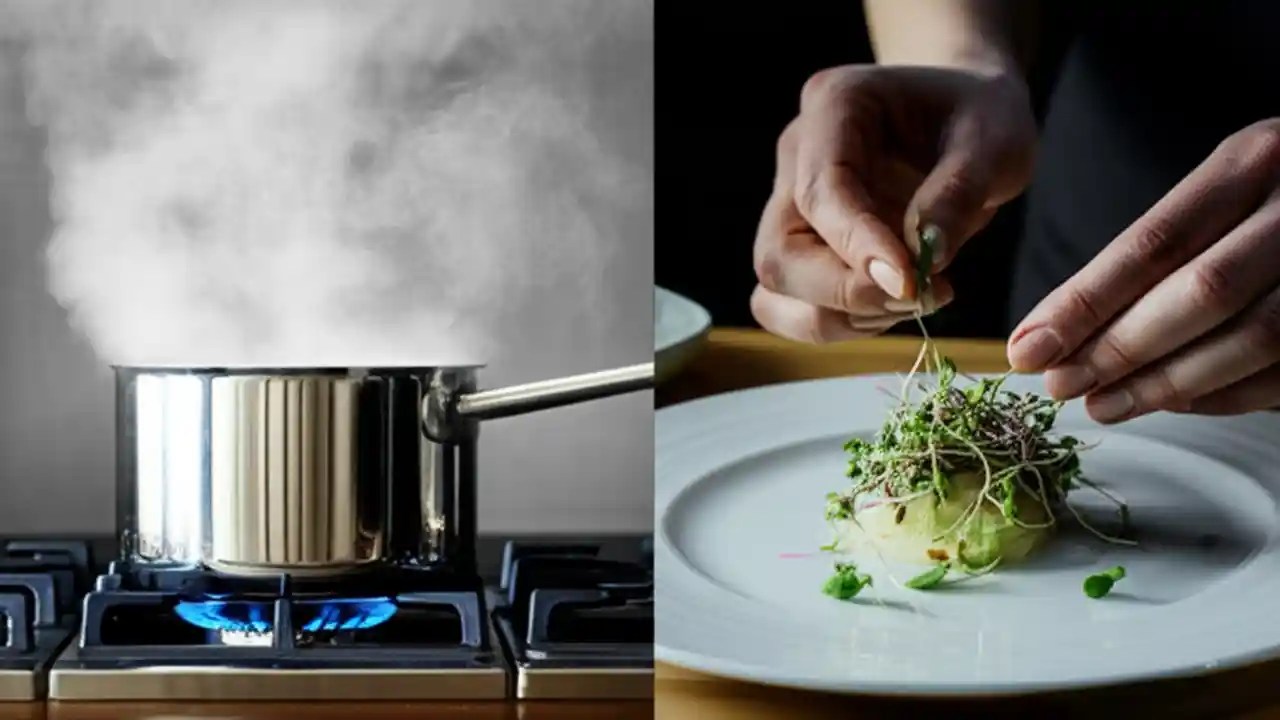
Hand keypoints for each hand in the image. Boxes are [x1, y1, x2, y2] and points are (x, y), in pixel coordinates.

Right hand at [751, 64, 1036, 342]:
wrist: (967, 118)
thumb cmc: (981, 118)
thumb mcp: (996, 141)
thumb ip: (960, 192)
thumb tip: (925, 259)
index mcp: (834, 106)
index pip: (821, 191)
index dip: (858, 246)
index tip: (912, 285)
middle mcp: (796, 158)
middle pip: (779, 254)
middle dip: (846, 293)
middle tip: (921, 295)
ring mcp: (789, 207)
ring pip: (775, 291)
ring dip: (842, 316)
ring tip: (913, 299)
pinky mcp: (801, 248)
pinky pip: (791, 307)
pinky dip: (840, 323)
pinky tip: (893, 305)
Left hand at [1008, 119, 1279, 421]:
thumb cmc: (1275, 196)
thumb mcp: (1224, 188)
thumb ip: (1154, 251)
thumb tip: (1055, 331)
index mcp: (1254, 161)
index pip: (1155, 243)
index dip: (1085, 303)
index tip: (1029, 347)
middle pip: (1202, 292)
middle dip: (1120, 349)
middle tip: (1060, 386)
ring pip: (1253, 338)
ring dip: (1168, 384)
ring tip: (1104, 404)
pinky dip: (1227, 395)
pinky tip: (1176, 403)